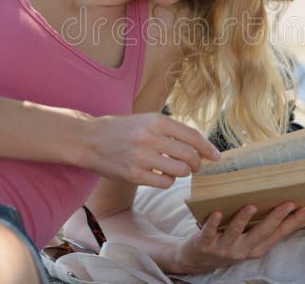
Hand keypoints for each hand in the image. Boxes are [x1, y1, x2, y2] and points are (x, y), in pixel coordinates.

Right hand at [79, 113, 219, 187]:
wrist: (89, 139)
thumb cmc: (122, 130)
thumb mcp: (146, 120)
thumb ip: (170, 130)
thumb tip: (199, 146)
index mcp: (156, 121)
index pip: (192, 136)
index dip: (207, 148)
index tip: (216, 156)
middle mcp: (150, 137)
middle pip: (189, 155)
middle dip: (196, 163)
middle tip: (194, 166)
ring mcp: (142, 157)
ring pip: (180, 171)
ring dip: (182, 173)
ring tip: (175, 170)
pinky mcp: (134, 174)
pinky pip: (164, 183)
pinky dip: (167, 181)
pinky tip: (161, 176)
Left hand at [172, 202, 304, 273]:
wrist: (195, 260)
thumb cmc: (225, 243)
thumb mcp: (246, 240)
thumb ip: (259, 226)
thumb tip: (276, 199)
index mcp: (256, 248)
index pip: (279, 234)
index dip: (295, 222)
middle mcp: (242, 250)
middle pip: (262, 233)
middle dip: (276, 218)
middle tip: (289, 203)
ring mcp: (223, 248)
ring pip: (235, 233)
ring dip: (243, 219)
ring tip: (251, 206)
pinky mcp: (204, 244)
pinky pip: (209, 232)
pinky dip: (213, 222)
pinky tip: (217, 212)